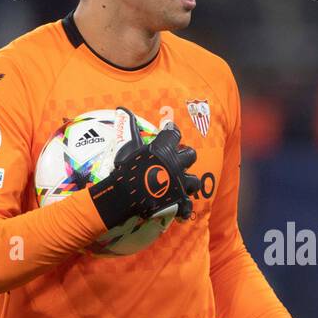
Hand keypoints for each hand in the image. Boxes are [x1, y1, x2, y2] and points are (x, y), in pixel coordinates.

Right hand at [88, 110, 198, 228]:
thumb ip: (129, 128)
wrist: (126, 194)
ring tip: (180, 184)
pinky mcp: (178, 200)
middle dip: (186, 157)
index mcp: (165, 148)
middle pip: (191, 155)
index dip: (172, 132)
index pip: (174, 133)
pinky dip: (184, 208)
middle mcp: (177, 163)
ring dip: (189, 182)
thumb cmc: (126, 168)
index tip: (169, 132)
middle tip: (178, 160)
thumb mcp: (126, 145)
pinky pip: (187, 205)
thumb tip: (122, 109)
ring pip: (194, 181)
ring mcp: (179, 183)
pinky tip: (181, 208)